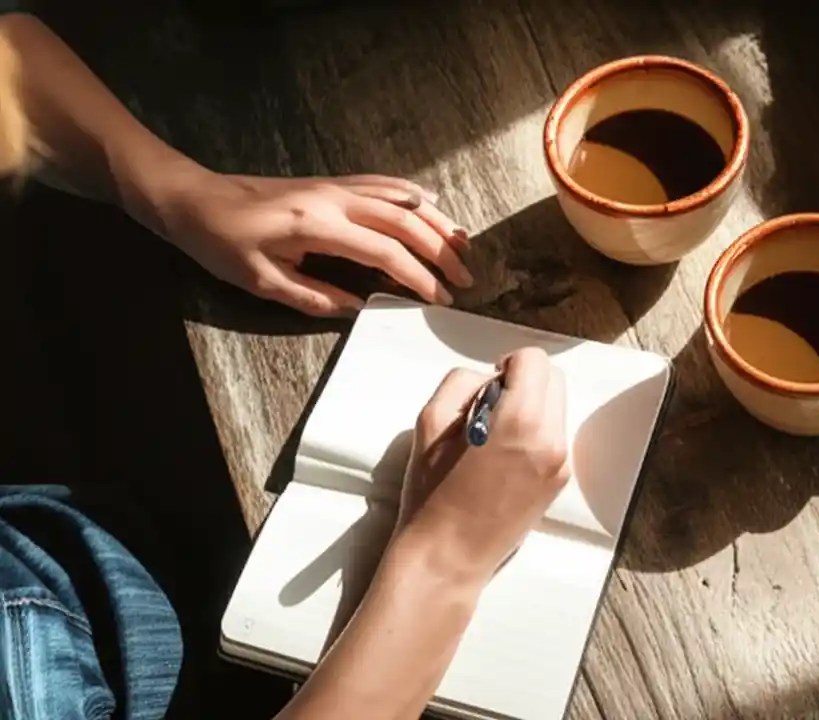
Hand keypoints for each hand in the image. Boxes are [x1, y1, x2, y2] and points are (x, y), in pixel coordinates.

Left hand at [157, 170, 472, 315]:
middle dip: (441, 251)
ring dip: (435, 222)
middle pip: (405, 222)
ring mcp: (334, 186)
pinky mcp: (329, 182)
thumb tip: (358, 308)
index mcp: (318, 226)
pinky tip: (430, 202)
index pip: (386, 253)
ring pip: (400, 199)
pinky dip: (410, 193)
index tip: (440, 299)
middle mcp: (334, 200)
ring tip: (462, 246)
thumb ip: (313, 296)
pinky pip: (381, 183)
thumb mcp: (261, 281)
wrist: (192, 197)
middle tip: (465, 279)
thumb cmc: (220, 242)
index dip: (419, 277)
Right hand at [397, 348, 568, 579]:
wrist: (448, 556)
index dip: (508, 364)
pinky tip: (505, 457)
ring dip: (531, 407)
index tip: (489, 386)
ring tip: (496, 435)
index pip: (534, 360)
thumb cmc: (432, 491)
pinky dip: (535, 433)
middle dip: (524, 382)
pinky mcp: (560, 483)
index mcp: (521, 420)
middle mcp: (552, 439)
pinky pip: (555, 436)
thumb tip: (493, 381)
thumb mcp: (431, 420)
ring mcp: (561, 463)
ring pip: (557, 407)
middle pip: (554, 379)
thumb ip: (464, 383)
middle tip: (490, 408)